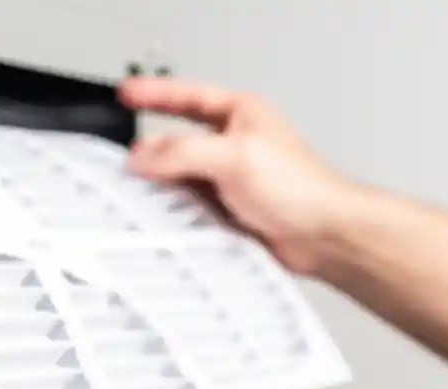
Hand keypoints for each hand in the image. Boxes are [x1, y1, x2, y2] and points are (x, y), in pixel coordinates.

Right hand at [120, 78, 358, 276]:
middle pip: (177, 140)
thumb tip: (143, 155)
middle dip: (151, 150)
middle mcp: (232, 144)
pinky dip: (171, 208)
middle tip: (125, 160)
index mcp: (240, 115)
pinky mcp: (224, 207)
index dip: (155, 94)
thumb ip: (184, 153)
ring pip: (178, 174)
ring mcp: (227, 177)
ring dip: (161, 183)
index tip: (127, 94)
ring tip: (139, 190)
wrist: (322, 236)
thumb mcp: (236, 156)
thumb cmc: (302, 189)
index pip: (187, 97)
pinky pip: (186, 203)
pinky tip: (162, 214)